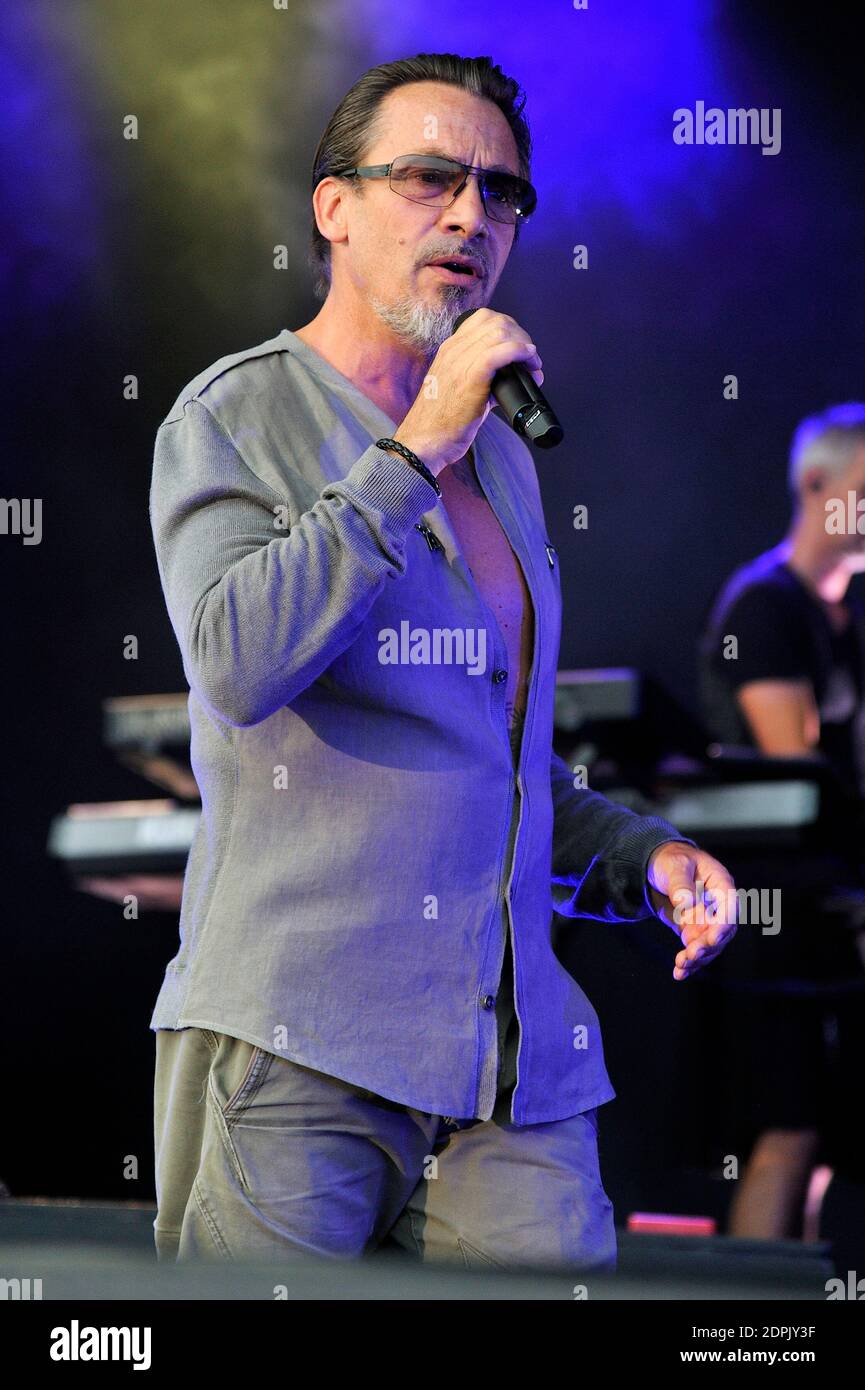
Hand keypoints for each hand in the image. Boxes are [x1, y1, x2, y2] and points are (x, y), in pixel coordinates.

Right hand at [393, 308, 543, 475]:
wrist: (424, 441)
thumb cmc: (441, 423)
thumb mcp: (460, 392)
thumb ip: (484, 381)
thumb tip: (512, 380)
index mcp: (449, 350)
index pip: (483, 319)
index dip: (508, 328)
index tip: (520, 348)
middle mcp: (453, 350)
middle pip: (495, 320)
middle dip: (520, 334)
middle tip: (530, 358)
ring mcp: (460, 362)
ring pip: (499, 331)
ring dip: (524, 344)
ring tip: (532, 364)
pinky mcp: (469, 378)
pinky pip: (500, 352)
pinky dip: (520, 352)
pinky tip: (530, 363)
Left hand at [646, 841, 737, 980]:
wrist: (656, 867)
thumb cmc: (670, 860)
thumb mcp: (673, 866)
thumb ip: (680, 884)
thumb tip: (687, 903)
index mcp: (720, 883)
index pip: (730, 906)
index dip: (724, 924)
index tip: (712, 939)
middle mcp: (718, 905)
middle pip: (722, 931)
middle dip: (708, 945)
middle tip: (692, 954)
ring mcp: (706, 920)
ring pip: (710, 946)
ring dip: (698, 958)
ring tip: (681, 965)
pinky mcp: (692, 931)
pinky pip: (695, 949)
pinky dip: (688, 963)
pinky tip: (679, 974)